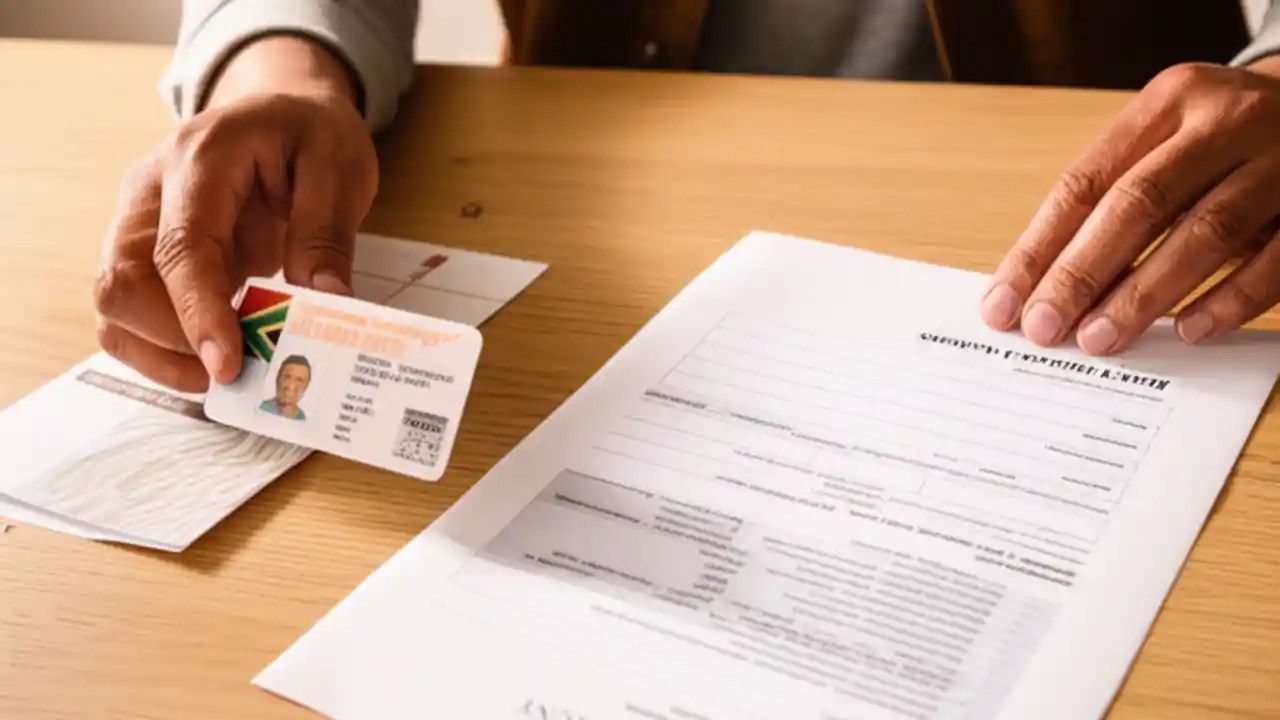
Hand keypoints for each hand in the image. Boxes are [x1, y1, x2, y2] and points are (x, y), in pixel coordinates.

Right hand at [94, 36, 376, 390]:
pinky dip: (160, 349)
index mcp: (201, 160)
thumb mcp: (339, 167)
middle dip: (174, 340)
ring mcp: (138, 222)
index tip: (227, 364)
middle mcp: (151, 191)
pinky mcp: (145, 253)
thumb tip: (326, 300)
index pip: (180, 246)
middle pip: (122, 281)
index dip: (198, 312)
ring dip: (162, 353)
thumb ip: (326, 233)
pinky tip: (211, 359)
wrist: (284, 113)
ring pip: (114, 304)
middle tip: (240, 369)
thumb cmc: (309, 134)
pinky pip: (129, 313)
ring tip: (230, 371)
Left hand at [981, 58, 1279, 353]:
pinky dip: (1229, 299)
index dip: (1039, 248)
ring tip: (1101, 338)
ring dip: (1145, 294)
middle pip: (1138, 204)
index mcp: (1169, 103)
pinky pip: (1273, 260)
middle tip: (1046, 328)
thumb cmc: (1222, 143)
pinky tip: (1189, 331)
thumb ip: (1113, 202)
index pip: (1085, 182)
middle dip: (1082, 273)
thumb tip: (1043, 290)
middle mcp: (1225, 122)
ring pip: (1205, 232)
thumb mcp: (1168, 145)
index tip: (1005, 304)